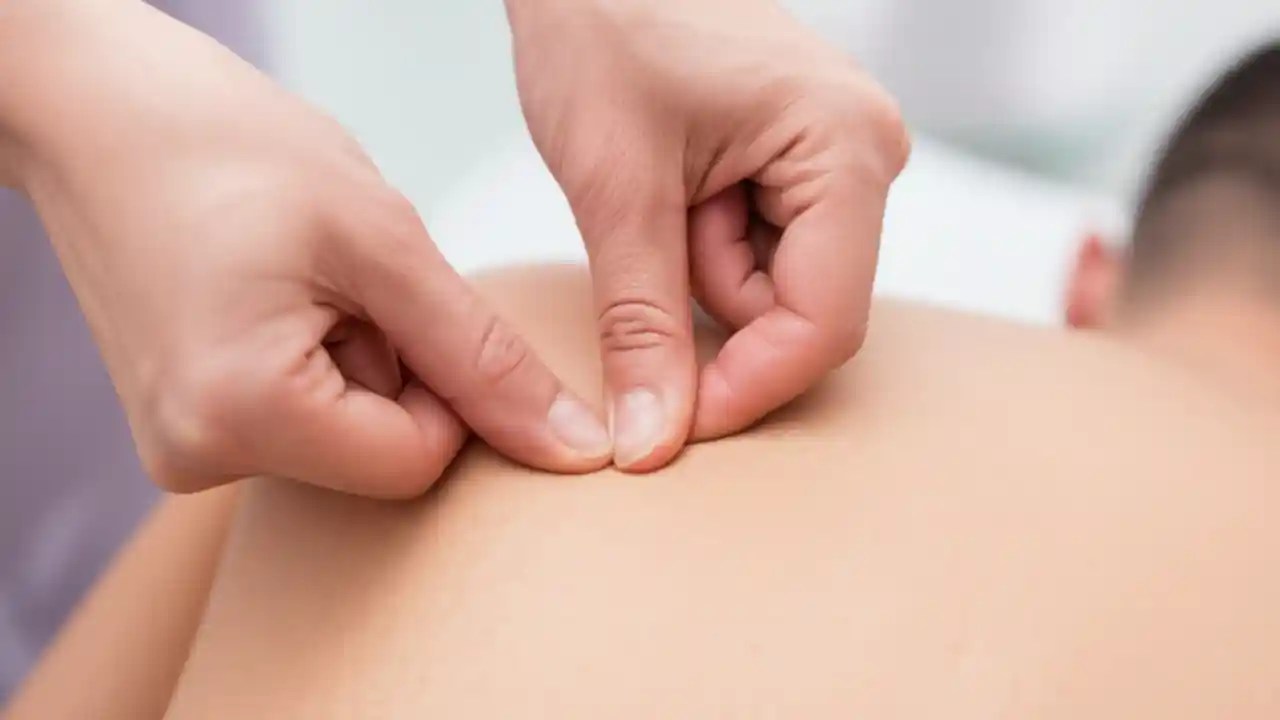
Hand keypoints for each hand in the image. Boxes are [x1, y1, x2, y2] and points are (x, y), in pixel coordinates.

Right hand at [3, 0, 611, 496]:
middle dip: (396, 366)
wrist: (98, 108)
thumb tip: (576, 449)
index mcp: (242, 417)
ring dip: (357, 355)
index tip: (406, 301)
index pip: (421, 461)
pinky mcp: (188, 422)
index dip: (447, 385)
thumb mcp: (381, 243)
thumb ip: (484, 358)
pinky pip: (301, 415)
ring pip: (346, 434)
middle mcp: (199, 456)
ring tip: (298, 274)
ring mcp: (185, 445)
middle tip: (341, 276)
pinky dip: (317, 356)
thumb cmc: (226, 145)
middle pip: (382, 455)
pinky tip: (277, 292)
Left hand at [507, 0, 909, 470]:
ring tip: (655, 182)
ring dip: (696, 267)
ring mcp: (839, 157)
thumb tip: (652, 443)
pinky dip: (700, 243)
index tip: (665, 428)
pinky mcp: (803, 161)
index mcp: (844, 148)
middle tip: (647, 222)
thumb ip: (642, 325)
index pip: (823, 323)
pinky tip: (670, 181)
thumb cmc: (604, 24)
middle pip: (800, 309)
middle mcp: (864, 154)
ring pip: (772, 286)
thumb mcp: (617, 190)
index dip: (746, 389)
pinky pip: (760, 250)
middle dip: (708, 300)